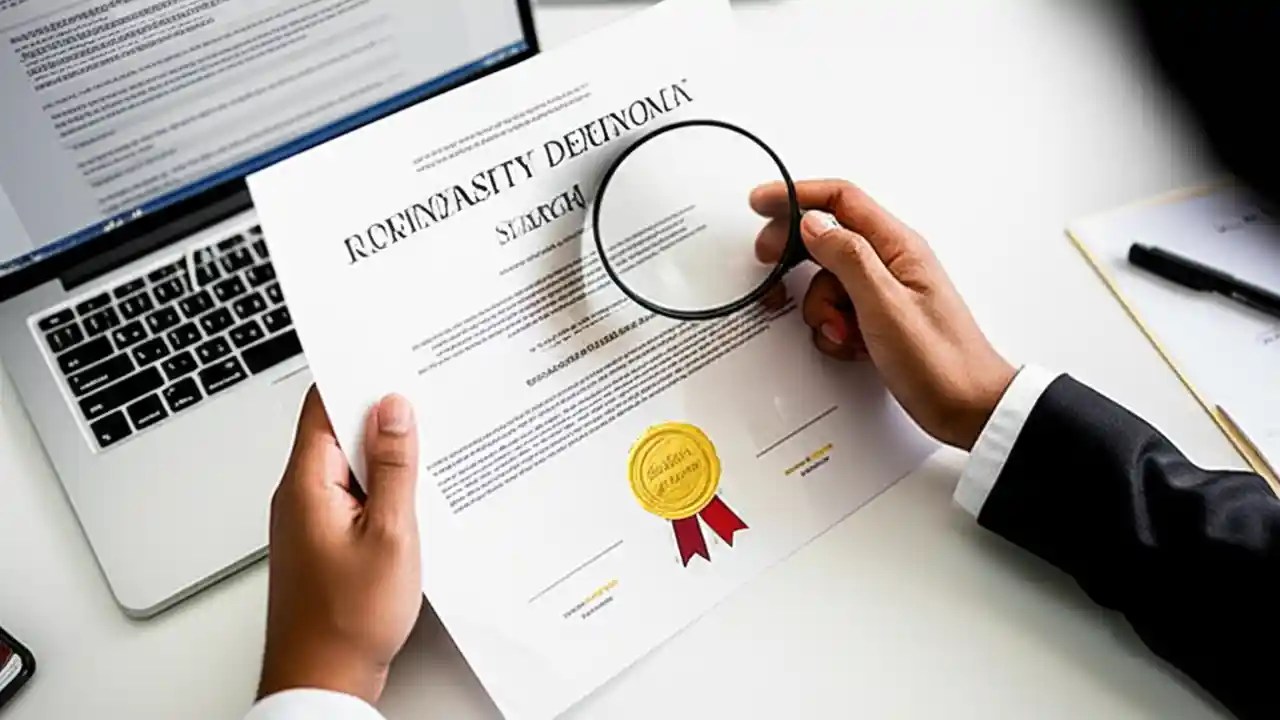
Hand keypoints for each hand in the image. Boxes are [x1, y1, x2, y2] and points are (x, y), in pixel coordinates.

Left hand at [258, 387, 421, 703]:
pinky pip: (353, 496)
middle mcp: (299, 496)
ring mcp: (309, 520)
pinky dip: (382, 489)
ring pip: (348, 465)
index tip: (394, 363)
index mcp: (305, 484)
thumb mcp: (390, 534)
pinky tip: (412, 500)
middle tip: (426, 406)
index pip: (322, 404)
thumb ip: (394, 467)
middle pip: (337, 431)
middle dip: (381, 416)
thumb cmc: (347, 622)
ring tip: (427, 455)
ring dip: (385, 456)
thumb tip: (393, 409)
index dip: (358, 378)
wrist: (322, 682)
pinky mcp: (324, 541)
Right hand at [752, 179, 1015, 449]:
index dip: (797, 197)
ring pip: (828, 281)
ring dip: (821, 308)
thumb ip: (847, 258)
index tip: (761, 203)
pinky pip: (839, 311)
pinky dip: (834, 329)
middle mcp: (892, 262)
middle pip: (828, 237)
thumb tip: (813, 223)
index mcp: (898, 247)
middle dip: (795, 256)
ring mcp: (885, 291)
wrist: (970, 410)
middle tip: (770, 267)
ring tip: (842, 333)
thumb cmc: (941, 362)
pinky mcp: (880, 319)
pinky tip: (851, 346)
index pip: (840, 200)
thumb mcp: (885, 306)